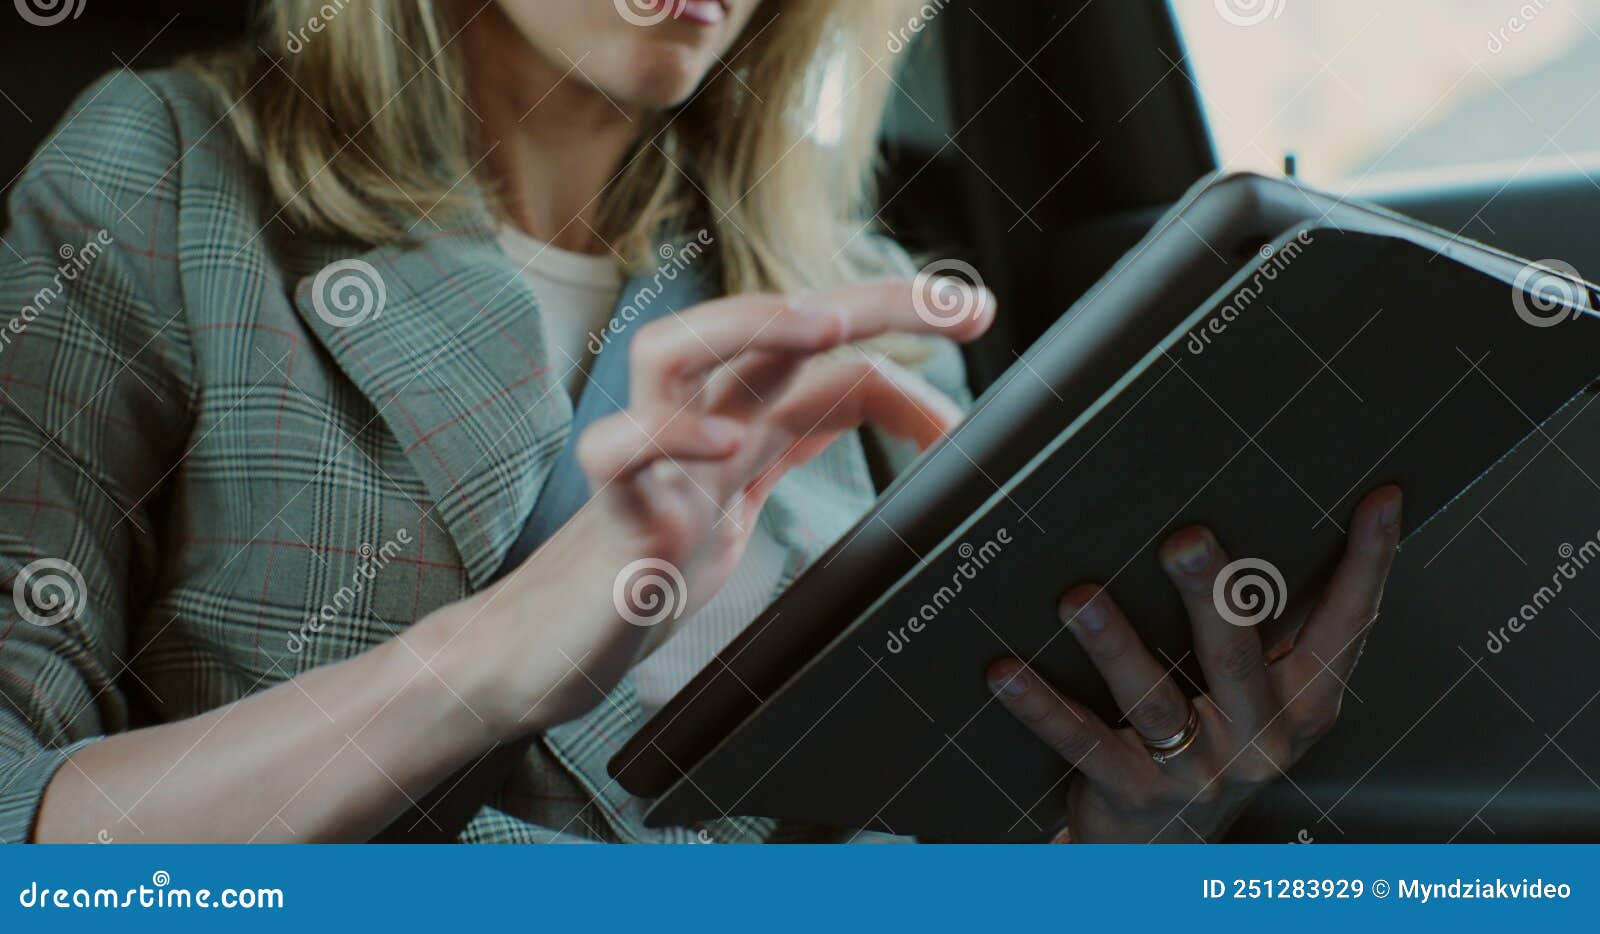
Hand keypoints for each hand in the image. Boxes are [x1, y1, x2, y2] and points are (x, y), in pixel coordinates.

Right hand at [446, 277, 994, 734]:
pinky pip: (620, 452)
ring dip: (750, 325)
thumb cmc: (644, 562)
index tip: (977, 336)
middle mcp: (694, 422)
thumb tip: (879, 408)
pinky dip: (668, 438)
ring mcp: (647, 461)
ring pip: (674, 350)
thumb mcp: (741, 499)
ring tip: (825, 327)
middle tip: (959, 303)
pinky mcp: (609, 512)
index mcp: (735, 420)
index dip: (901, 343)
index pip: (822, 355)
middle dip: (866, 300)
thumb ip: (792, 443)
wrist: (548, 645)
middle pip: (768, 327)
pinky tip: (725, 446)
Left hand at [987, 486, 1401, 842]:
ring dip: (1114, 646)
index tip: (1382, 498)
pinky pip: (1080, 743)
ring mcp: (1195, 770)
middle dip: (1212, 596)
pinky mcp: (1131, 793)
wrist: (1166, 854)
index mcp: (1302, 702)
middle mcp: (1257, 737)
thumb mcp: (1257, 695)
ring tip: (1079, 598)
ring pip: (1154, 702)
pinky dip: (1039, 706)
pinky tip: (1004, 672)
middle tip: (1185, 539)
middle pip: (1237, 658)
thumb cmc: (1212, 747)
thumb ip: (1264, 627)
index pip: (1347, 627)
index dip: (1369, 564)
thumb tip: (1241, 521)